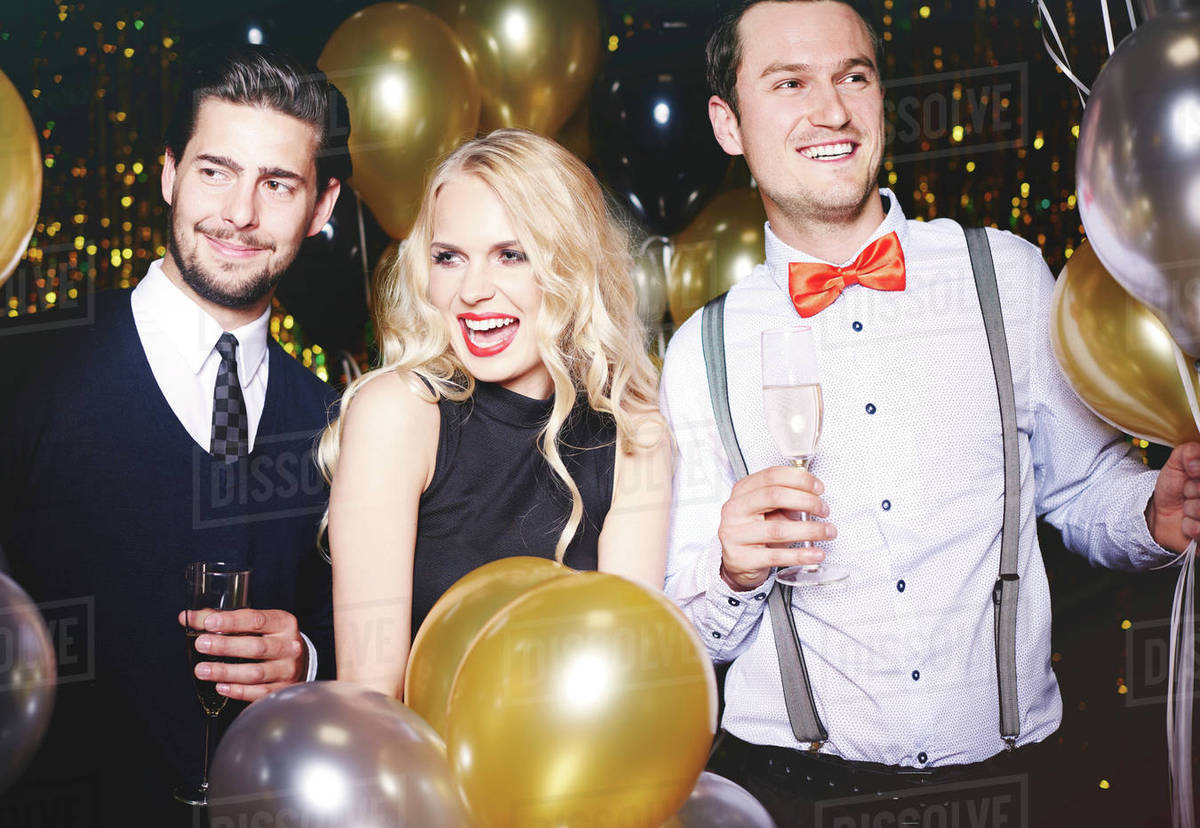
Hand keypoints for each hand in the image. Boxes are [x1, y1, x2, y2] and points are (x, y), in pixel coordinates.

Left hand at [178, 608, 307, 702]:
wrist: (299, 661)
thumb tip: (189, 618)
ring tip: (202, 670)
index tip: (209, 622)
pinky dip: (238, 691)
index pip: (257, 620)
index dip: (232, 621)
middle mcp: (289, 646)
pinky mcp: (283, 689)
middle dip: (226, 646)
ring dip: (226, 672)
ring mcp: (287, 669)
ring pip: (256, 673)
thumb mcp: (256, 624)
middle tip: (202, 645)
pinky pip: (258, 693)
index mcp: (283, 623)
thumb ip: (223, 620)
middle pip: (256, 647)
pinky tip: (220, 687)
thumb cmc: (271, 639)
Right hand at [717, 465, 835, 590]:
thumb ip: (785, 499)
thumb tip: (814, 495)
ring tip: (828, 532)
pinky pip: (776, 556)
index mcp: (742, 491)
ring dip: (810, 530)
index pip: (772, 476)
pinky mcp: (741, 558)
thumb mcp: (766, 509)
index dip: (800, 479)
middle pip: (774, 496)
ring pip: (778, 529)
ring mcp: (735, 534)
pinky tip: (815, 554)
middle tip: (824, 510)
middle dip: (807, 501)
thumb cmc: (755, 531)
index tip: (819, 488)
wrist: (736, 563)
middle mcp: (735, 509)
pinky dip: (800, 555)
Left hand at [1146, 442, 1199, 554]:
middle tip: (1189, 493)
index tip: (1191, 472)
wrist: (1161, 515)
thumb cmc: (1176, 489)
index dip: (1197, 473)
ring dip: (1190, 509)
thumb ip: (1189, 452)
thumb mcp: (1178, 462)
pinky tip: (1189, 524)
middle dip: (1192, 490)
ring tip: (1189, 509)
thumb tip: (1195, 461)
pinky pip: (1199, 529)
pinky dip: (1188, 526)